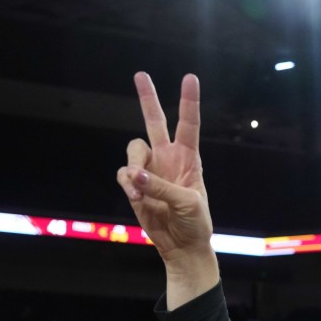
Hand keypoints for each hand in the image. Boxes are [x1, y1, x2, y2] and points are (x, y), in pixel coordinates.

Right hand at [116, 73, 212, 264]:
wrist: (182, 246)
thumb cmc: (195, 223)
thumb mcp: (188, 204)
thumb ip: (162, 187)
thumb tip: (135, 174)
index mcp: (189, 158)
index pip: (189, 124)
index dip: (188, 101)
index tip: (190, 78)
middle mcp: (168, 159)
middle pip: (155, 121)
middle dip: (148, 98)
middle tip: (141, 74)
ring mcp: (150, 171)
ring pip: (133, 149)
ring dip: (134, 165)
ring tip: (141, 189)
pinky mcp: (135, 185)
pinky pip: (124, 174)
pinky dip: (128, 184)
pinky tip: (138, 198)